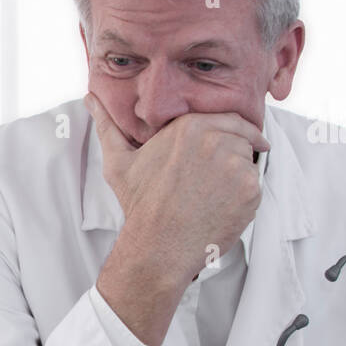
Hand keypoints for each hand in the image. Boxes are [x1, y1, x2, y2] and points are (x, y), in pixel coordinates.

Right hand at [85, 91, 268, 284]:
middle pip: (241, 139)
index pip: (229, 119)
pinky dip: (244, 198)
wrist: (158, 246)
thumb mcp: (119, 162)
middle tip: (220, 178)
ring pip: (249, 162)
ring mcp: (236, 165)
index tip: (237, 142)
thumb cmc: (139, 205)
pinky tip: (221, 209)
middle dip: (234, 155)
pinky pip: (256, 187)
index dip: (233, 132)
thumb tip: (90, 99)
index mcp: (190, 126)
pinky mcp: (250, 190)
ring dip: (238, 176)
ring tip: (215, 196)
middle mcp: (216, 139)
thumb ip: (107, 126)